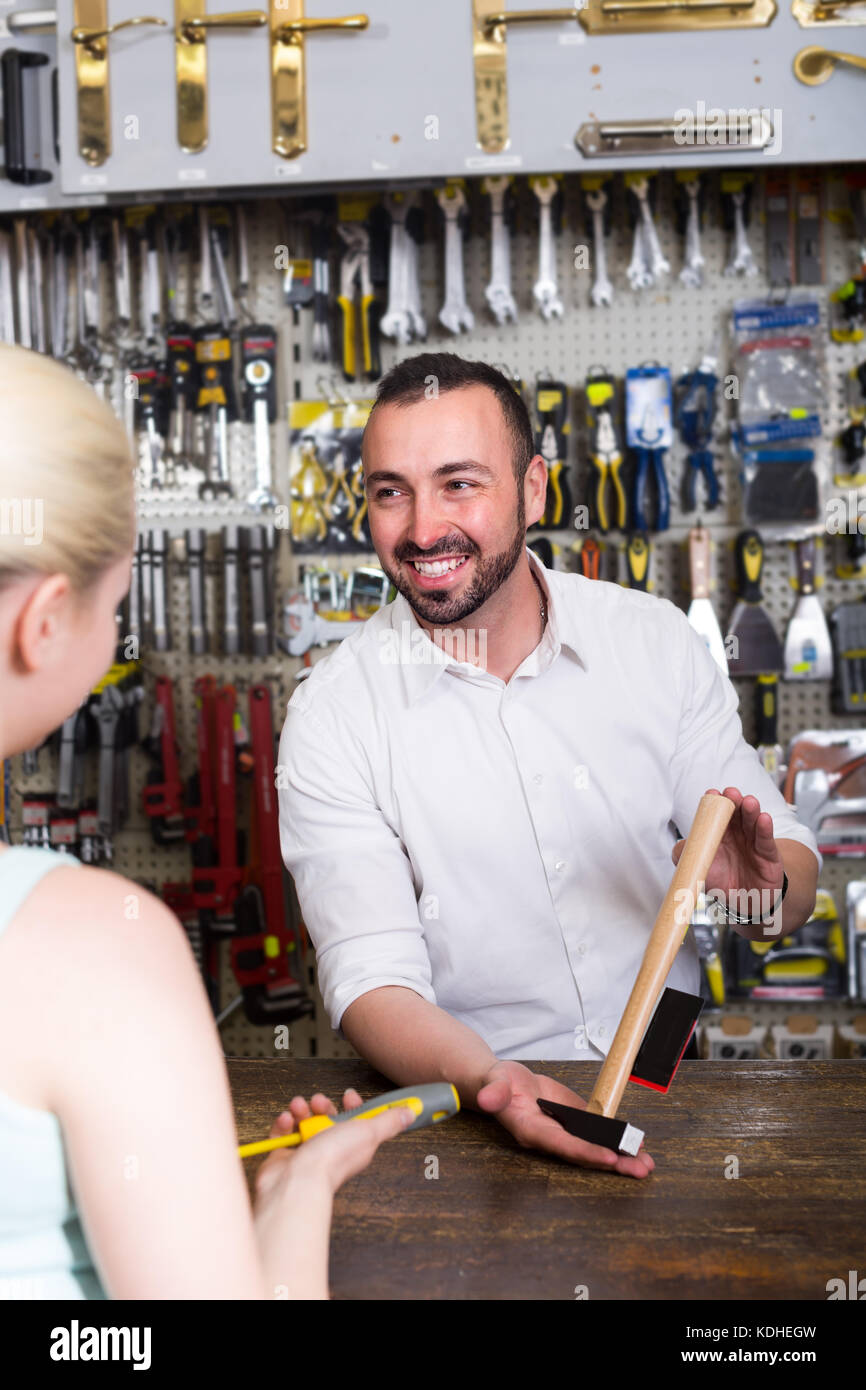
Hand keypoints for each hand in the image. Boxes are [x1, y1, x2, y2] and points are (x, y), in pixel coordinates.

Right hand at [254, 1089, 412, 1206]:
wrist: (298, 1182)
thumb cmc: (332, 1161)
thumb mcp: (369, 1133)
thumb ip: (389, 1122)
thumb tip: (410, 1113)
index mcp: (354, 1145)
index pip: (356, 1122)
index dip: (353, 1106)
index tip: (349, 1096)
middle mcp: (331, 1149)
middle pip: (328, 1119)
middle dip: (323, 1105)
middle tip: (318, 1102)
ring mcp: (308, 1153)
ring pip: (305, 1122)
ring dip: (301, 1110)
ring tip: (298, 1110)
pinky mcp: (286, 1155)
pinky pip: (284, 1132)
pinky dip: (284, 1124)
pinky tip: (286, 1122)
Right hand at [476, 1060, 653, 1179]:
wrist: (505, 1083)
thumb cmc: (498, 1085)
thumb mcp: (494, 1083)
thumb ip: (494, 1093)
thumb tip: (488, 1099)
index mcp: (532, 1132)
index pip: (562, 1145)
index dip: (585, 1152)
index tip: (609, 1157)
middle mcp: (552, 1138)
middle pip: (584, 1154)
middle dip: (613, 1163)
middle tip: (640, 1169)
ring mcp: (565, 1132)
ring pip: (595, 1147)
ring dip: (621, 1156)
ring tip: (646, 1163)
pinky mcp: (574, 1122)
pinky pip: (597, 1133)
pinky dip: (617, 1139)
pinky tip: (638, 1144)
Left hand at [672, 786, 783, 901]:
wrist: (745, 902)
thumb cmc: (722, 882)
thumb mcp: (700, 868)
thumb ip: (685, 856)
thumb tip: (678, 847)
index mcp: (720, 833)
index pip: (717, 813)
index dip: (715, 802)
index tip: (712, 793)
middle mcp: (737, 833)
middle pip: (737, 812)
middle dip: (734, 801)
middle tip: (730, 793)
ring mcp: (753, 841)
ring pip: (753, 822)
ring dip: (751, 810)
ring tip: (748, 802)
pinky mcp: (768, 854)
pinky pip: (766, 839)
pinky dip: (765, 828)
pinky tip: (764, 818)